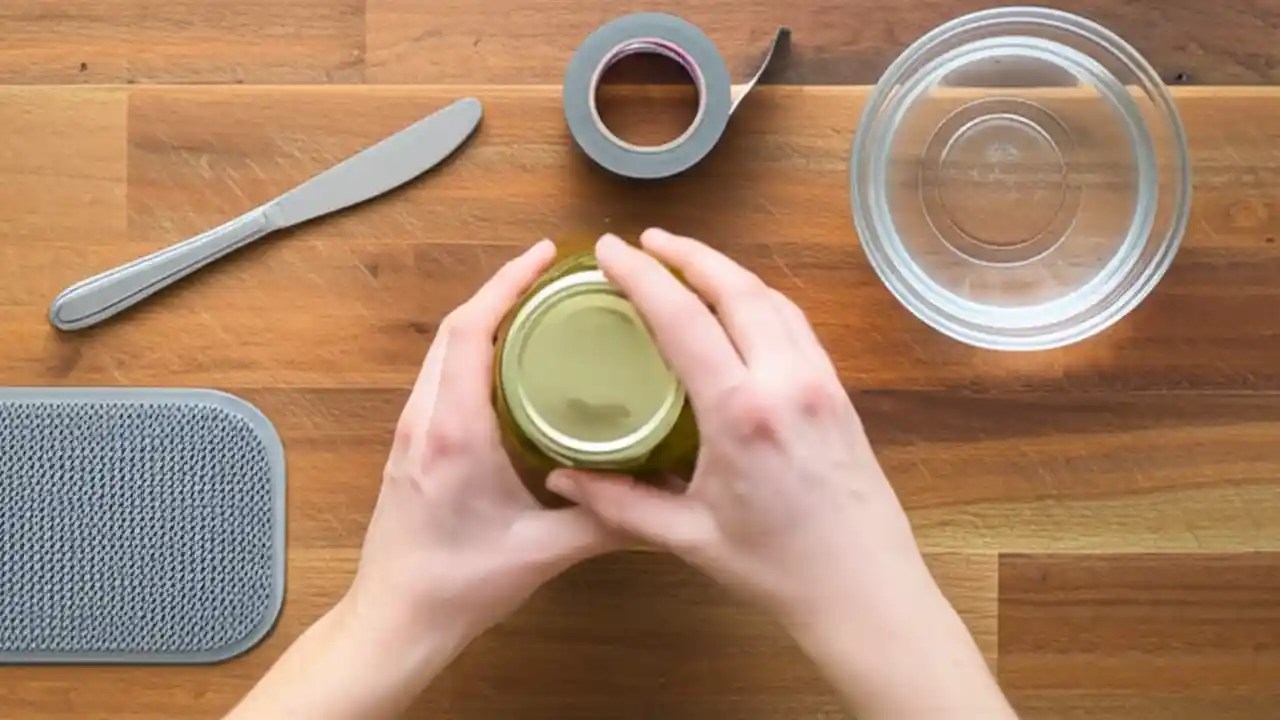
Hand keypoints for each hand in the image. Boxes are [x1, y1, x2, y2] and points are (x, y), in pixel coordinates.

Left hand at [347, 239, 618, 652]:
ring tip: (538, 306)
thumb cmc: (456, 588)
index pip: (471, 332)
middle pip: (455, 329)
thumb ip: (606, 521)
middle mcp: (425, 421)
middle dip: (502, 290)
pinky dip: (473, 350)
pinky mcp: (412, 446)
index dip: (506, 284)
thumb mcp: (543, 552)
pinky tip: (510, 362)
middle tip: (553, 274)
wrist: (395, 621)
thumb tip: (661, 499)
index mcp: (453, 434)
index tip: (543, 255)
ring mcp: (412, 431)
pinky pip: (440, 376)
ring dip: (485, 318)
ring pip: (443, 351)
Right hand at [550, 230, 1011, 718]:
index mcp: (741, 412)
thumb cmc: (776, 568)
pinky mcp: (839, 391)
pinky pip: (796, 324)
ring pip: (771, 298)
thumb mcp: (688, 537)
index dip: (641, 276)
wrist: (864, 588)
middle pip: (734, 288)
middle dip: (686, 254)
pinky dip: (760, 298)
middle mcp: (785, 381)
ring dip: (726, 270)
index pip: (683, 318)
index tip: (610, 250)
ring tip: (685, 261)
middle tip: (644, 241)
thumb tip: (560, 478)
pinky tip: (739, 304)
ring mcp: (819, 381)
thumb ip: (618, 503)